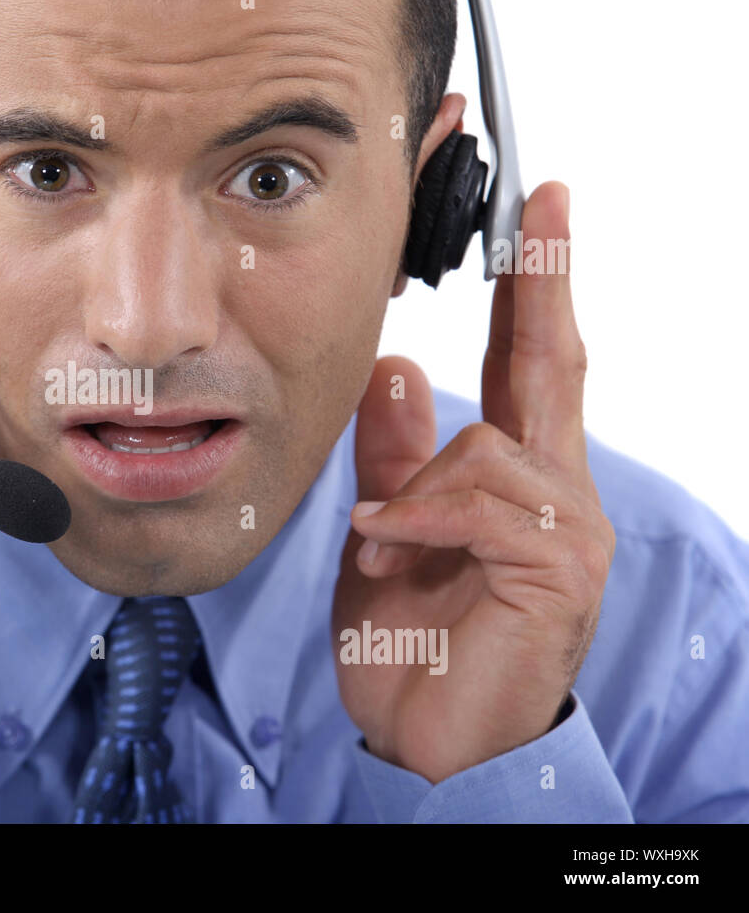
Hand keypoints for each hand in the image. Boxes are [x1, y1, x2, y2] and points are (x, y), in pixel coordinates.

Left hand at [330, 181, 614, 782]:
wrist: (423, 738)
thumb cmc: (412, 641)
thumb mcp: (387, 530)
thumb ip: (395, 453)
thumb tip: (395, 364)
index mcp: (511, 480)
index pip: (527, 367)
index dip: (533, 291)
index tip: (537, 216)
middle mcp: (555, 495)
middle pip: (553, 368)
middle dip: (546, 282)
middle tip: (547, 204)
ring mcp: (566, 533)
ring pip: (490, 445)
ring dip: (416, 486)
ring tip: (376, 538)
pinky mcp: (556, 571)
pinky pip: (483, 505)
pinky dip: (421, 517)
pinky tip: (386, 546)